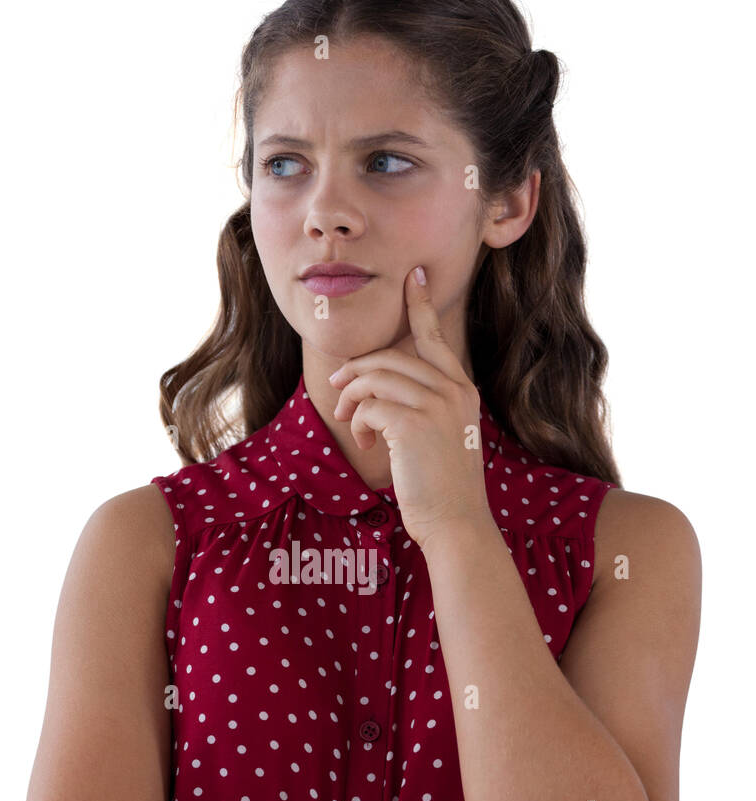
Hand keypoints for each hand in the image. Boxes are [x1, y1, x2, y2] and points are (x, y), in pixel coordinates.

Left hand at [328, 266, 491, 549]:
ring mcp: (435, 406)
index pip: (434, 338)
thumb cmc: (444, 486)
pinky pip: (370, 406)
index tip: (412, 277)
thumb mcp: (443, 435)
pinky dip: (360, 423)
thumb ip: (425, 405)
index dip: (420, 305)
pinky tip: (367, 443)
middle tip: (339, 389)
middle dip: (357, 370)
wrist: (456, 522)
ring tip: (351, 422)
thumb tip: (380, 387)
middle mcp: (452, 390)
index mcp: (462, 389)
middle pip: (391, 357)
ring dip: (353, 399)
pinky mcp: (412, 425)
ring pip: (375, 378)